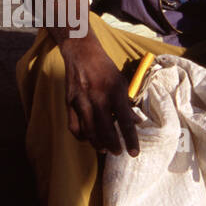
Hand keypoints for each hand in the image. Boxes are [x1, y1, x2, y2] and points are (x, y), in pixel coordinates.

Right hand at [59, 35, 137, 156]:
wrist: (81, 52)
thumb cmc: (105, 68)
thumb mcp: (121, 81)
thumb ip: (127, 103)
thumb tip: (136, 122)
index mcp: (114, 91)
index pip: (125, 121)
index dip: (130, 140)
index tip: (134, 153)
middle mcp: (98, 97)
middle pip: (106, 130)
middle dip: (114, 146)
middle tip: (118, 153)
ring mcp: (81, 100)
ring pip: (89, 132)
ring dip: (98, 144)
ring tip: (105, 149)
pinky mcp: (69, 102)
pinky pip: (74, 127)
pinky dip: (82, 137)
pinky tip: (89, 138)